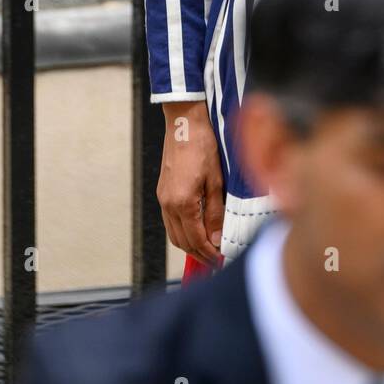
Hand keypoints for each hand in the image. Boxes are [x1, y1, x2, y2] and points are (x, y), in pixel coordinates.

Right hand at [157, 100, 225, 266]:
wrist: (184, 122)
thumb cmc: (203, 146)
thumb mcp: (216, 181)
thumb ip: (215, 213)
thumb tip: (217, 239)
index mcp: (182, 203)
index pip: (196, 240)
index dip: (209, 254)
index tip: (220, 260)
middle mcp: (168, 203)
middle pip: (181, 241)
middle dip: (198, 254)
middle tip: (215, 260)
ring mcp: (162, 197)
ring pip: (173, 233)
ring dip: (189, 244)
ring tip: (207, 248)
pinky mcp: (162, 191)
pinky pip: (169, 220)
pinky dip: (182, 231)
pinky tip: (196, 229)